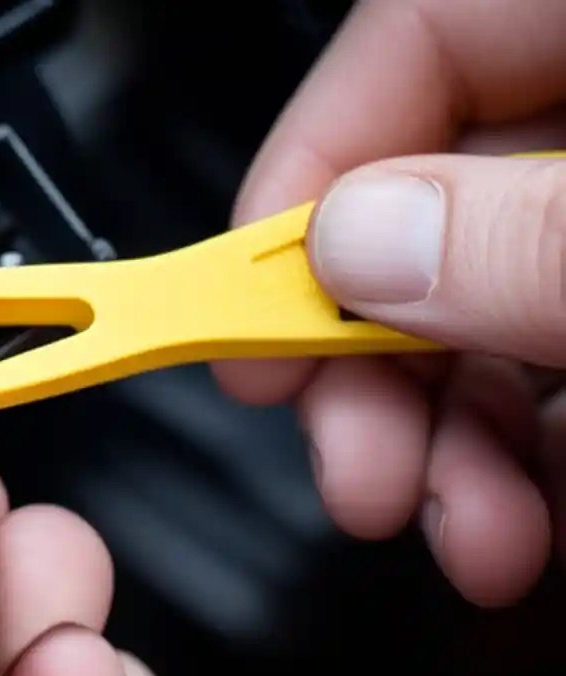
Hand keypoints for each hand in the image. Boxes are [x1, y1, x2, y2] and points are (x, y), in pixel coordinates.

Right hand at [216, 0, 565, 606]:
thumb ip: (527, 238)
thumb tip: (359, 251)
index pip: (413, 38)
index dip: (306, 174)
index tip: (233, 305)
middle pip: (437, 206)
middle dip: (378, 359)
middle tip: (347, 459)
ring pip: (501, 309)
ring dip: (454, 442)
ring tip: (463, 532)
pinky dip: (537, 455)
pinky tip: (525, 516)